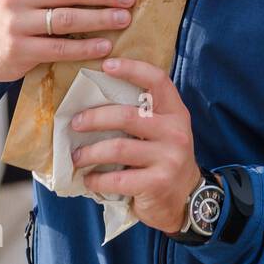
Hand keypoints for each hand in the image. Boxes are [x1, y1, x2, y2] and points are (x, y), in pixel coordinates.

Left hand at [70, 57, 201, 234]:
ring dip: (90, 152)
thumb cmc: (164, 158)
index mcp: (175, 112)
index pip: (157, 80)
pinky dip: (97, 180)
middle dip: (94, 118)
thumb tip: (95, 98)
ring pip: (118, 148)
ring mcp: (169, 158)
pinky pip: (118, 179)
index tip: (106, 65)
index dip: (132, 68)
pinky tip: (89, 179)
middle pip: (127, 116)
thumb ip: (142, 114)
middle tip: (75, 124)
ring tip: (77, 156)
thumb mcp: (162, 131)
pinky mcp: (158, 183)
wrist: (188, 198)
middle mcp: (175, 132)